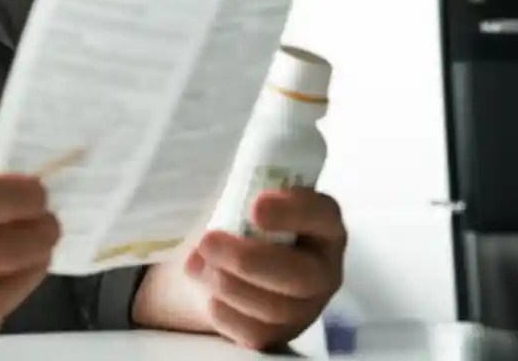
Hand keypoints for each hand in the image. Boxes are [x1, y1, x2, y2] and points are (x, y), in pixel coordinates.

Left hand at [185, 188, 346, 348]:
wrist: (214, 265)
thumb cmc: (235, 223)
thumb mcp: (241, 198)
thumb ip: (242, 190)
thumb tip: (214, 185)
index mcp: (321, 227)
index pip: (323, 216)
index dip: (294, 212)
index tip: (255, 206)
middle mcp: (323, 270)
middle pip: (301, 275)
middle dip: (248, 259)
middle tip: (208, 241)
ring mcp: (304, 308)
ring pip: (274, 308)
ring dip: (227, 283)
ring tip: (197, 263)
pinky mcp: (278, 335)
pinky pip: (253, 332)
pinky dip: (223, 310)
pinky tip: (207, 291)